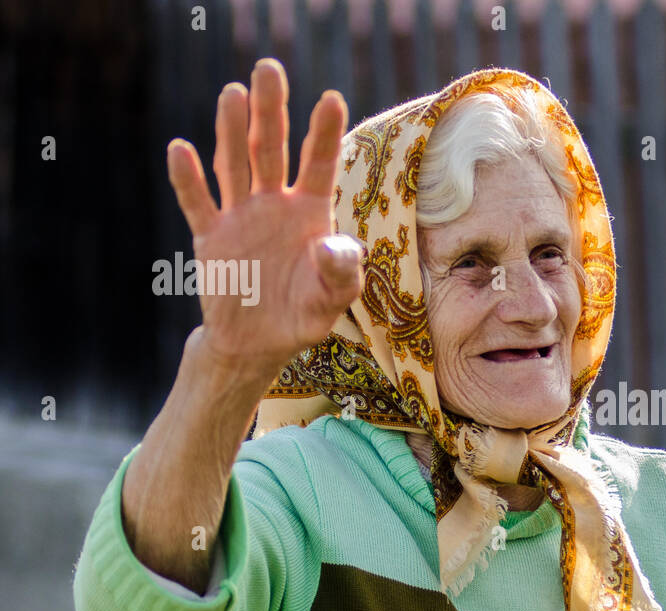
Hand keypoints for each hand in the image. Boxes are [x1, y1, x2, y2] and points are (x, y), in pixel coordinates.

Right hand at [166, 58, 362, 380]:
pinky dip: (188, 179)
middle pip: (272, 150)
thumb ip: (341, 274)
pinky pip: (198, 203)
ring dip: (231, 131)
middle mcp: (274, 205)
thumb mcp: (331, 301)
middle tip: (268, 68)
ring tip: (232, 93)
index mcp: (310, 213)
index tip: (330, 97)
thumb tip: (332, 244)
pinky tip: (181, 150)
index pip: (319, 165)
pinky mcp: (210, 237)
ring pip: (235, 166)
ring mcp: (240, 217)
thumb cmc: (302, 315)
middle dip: (270, 111)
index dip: (323, 133)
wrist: (257, 343)